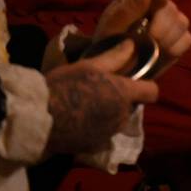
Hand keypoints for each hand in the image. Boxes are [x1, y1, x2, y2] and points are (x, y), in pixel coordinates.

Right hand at [44, 41, 159, 155]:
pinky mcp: (95, 146)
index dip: (146, 85)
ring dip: (109, 113)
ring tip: (86, 104)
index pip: (152, 92)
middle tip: (101, 90)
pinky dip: (96, 127)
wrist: (38, 119)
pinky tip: (78, 120)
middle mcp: (122, 117)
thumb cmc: (63, 86)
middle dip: (122, 99)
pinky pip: (103, 133)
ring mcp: (109, 134)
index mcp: (124, 95)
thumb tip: (131, 44)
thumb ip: (114, 57)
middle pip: (132, 106)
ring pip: (117, 120)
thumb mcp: (88, 66)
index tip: (132, 81)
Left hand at [93, 0, 190, 77]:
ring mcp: (170, 22)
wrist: (113, 69)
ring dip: (168, 38)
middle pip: (170, 7)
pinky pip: (186, 40)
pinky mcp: (178, 41)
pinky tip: (162, 54)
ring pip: (182, 23)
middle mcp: (157, 5)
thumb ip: (125, 12)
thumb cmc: (107, 44)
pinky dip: (175, 48)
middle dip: (162, 24)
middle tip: (150, 38)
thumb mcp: (108, 28)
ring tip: (152, 49)